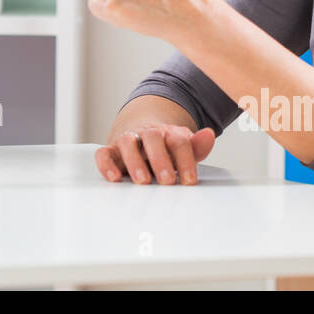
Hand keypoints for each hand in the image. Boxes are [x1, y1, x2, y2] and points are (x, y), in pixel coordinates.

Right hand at [96, 122, 215, 184]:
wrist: (142, 132)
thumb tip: (209, 135)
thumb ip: (197, 146)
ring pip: (127, 142)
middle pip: (153, 138)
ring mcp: (128, 140)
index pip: (179, 141)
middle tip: (167, 180)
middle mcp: (147, 133)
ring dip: (134, 161)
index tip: (190, 181)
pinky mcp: (111, 150)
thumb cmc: (166, 148)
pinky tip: (113, 178)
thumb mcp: (184, 148)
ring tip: (142, 180)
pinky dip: (106, 164)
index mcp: (169, 133)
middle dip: (160, 159)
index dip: (185, 161)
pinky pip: (104, 153)